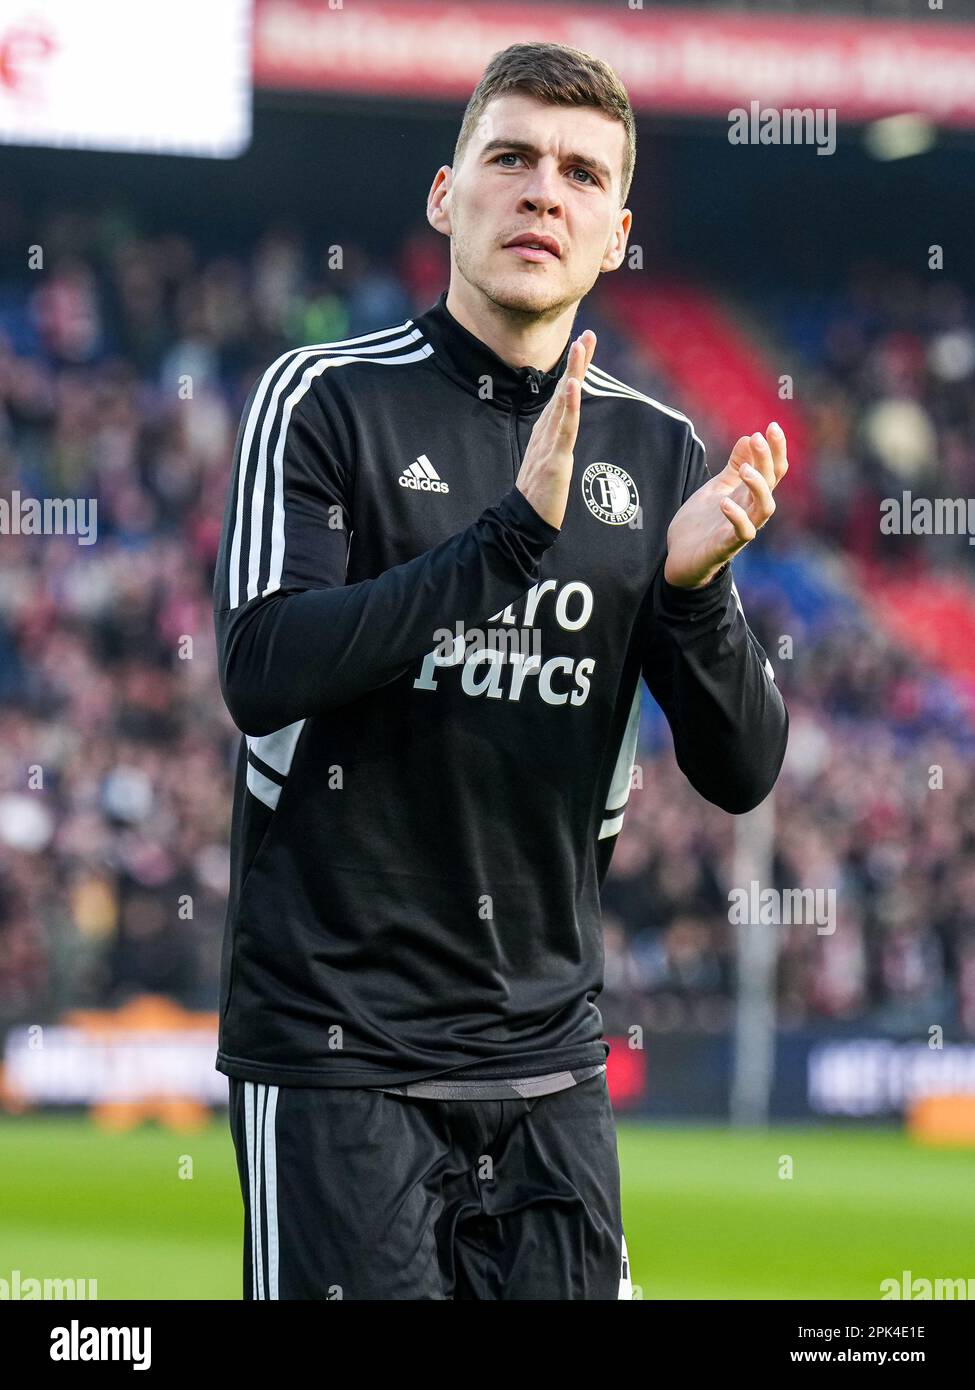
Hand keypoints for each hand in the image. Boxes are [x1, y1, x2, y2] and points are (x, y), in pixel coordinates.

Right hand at [515, 330, 595, 529]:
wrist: (523, 520)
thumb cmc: (537, 493)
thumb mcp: (548, 459)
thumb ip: (555, 440)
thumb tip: (562, 425)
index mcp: (547, 431)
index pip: (564, 394)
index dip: (574, 369)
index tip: (584, 343)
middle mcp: (546, 431)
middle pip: (565, 390)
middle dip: (577, 361)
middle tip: (587, 333)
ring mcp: (549, 443)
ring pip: (564, 402)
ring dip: (573, 373)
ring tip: (580, 347)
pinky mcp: (554, 458)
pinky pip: (564, 428)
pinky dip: (569, 406)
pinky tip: (573, 386)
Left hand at [663, 423, 788, 588]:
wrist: (680, 557)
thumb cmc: (702, 523)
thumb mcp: (717, 487)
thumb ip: (734, 465)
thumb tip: (749, 437)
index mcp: (749, 495)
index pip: (773, 470)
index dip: (776, 449)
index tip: (772, 426)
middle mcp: (751, 511)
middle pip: (771, 483)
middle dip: (768, 459)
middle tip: (757, 438)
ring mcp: (741, 529)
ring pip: (764, 508)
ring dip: (758, 486)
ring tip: (744, 470)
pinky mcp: (726, 546)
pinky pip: (742, 533)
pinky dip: (737, 518)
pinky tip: (725, 503)